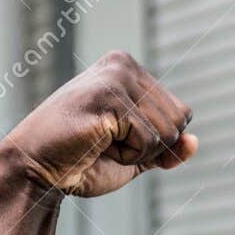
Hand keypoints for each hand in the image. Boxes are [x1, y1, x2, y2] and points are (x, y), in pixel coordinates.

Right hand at [0, 50, 196, 197]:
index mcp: (130, 69)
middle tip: (107, 143)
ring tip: (100, 142)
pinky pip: (148, 140)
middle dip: (150, 148)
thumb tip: (195, 141)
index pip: (181, 114)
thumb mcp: (136, 157)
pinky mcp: (109, 96)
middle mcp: (124, 64)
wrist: (39, 171)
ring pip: (167, 132)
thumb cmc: (83, 161)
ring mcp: (116, 77)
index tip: (117, 139)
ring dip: (137, 152)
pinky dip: (127, 155)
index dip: (157, 143)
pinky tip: (96, 143)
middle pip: (179, 121)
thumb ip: (168, 149)